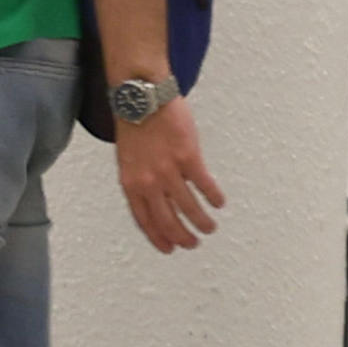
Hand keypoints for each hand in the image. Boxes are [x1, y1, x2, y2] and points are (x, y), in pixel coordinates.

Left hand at [116, 99, 225, 253]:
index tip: (169, 248)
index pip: (144, 219)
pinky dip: (213, 196)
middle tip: (192, 244)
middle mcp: (148, 182)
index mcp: (130, 183)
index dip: (157, 237)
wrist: (141, 98)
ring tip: (210, 228)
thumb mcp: (128, 158)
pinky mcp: (188, 157)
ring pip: (187, 206)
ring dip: (200, 221)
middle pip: (166, 219)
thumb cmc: (134, 124)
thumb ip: (140, 179)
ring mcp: (168, 170)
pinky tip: (220, 203)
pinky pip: (203, 184)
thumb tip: (158, 195)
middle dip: (181, 236)